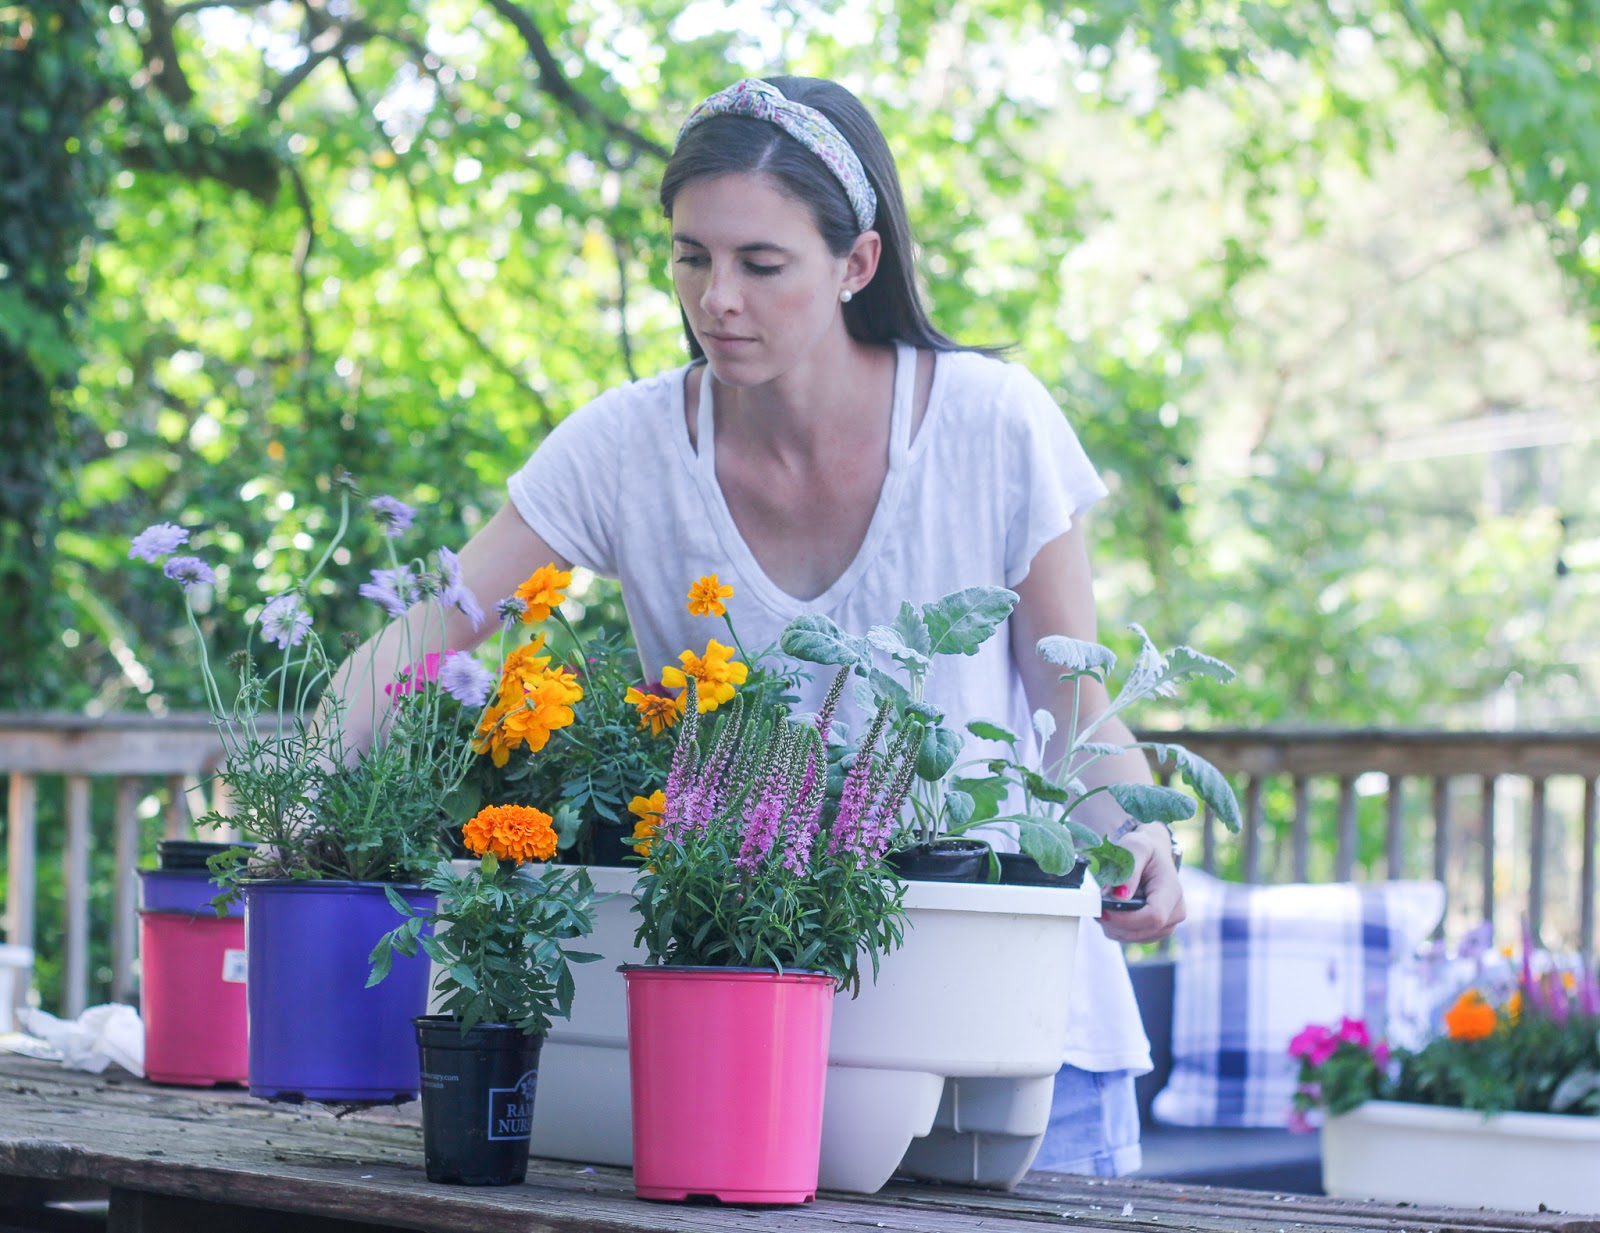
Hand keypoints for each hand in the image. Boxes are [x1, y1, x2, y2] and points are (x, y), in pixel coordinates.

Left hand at [1098, 823, 1184, 943]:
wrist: (1152, 855)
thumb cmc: (1144, 849)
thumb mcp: (1135, 847)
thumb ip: (1128, 871)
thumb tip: (1119, 897)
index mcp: (1172, 891)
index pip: (1154, 916)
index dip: (1126, 918)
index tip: (1103, 909)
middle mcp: (1175, 912)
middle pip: (1141, 930)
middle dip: (1114, 921)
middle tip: (1096, 904)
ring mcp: (1166, 925)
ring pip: (1132, 937)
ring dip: (1112, 924)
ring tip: (1104, 902)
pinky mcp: (1154, 931)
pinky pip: (1129, 937)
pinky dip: (1115, 927)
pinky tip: (1111, 909)